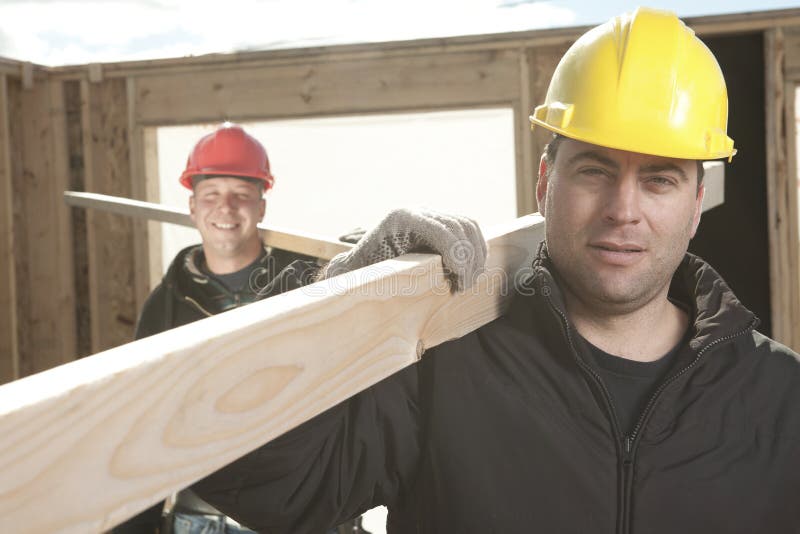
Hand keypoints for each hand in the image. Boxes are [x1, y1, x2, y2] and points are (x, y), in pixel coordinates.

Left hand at [321, 208, 486, 290]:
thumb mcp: (368, 271)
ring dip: (476, 254)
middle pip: (458, 226)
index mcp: (401, 217)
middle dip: (468, 258)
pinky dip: (476, 249)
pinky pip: (468, 229)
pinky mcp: (441, 222)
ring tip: (469, 281)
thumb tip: (388, 279)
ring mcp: (431, 213)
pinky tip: (471, 271)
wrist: (362, 260)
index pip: (440, 229)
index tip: (459, 279)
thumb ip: (382, 273)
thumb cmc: (363, 270)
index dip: (456, 253)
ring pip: (468, 225)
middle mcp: (418, 210)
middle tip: (465, 286)